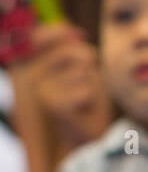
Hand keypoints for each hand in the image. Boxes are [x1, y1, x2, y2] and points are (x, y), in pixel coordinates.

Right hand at [11, 22, 109, 142]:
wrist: (87, 140)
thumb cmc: (88, 105)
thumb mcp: (83, 70)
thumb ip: (76, 49)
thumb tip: (76, 32)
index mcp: (33, 66)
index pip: (39, 36)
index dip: (58, 31)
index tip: (78, 33)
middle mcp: (30, 77)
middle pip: (70, 52)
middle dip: (87, 66)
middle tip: (85, 90)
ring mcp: (39, 90)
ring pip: (83, 71)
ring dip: (92, 86)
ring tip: (83, 101)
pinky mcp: (51, 104)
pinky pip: (86, 90)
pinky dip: (92, 100)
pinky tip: (82, 112)